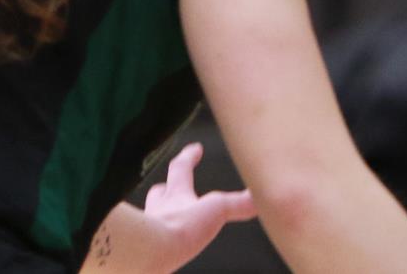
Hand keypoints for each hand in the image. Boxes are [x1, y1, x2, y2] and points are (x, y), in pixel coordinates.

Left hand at [81, 143, 254, 272]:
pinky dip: (152, 251)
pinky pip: (146, 250)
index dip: (189, 156)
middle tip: (167, 188)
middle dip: (165, 190)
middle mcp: (157, 212)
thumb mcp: (216, 210)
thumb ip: (239, 203)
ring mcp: (146, 234)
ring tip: (162, 228)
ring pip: (148, 221)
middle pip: (158, 195)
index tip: (195, 148)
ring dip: (156, 220)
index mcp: (176, 197)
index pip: (181, 168)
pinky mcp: (142, 256)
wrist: (146, 256)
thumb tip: (264, 196)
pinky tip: (157, 259)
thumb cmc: (176, 229)